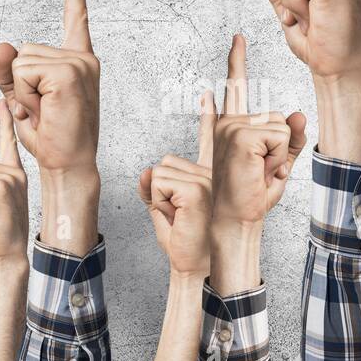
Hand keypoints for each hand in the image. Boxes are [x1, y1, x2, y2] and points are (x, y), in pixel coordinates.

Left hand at [0, 0, 99, 174]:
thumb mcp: (25, 99)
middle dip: (19, 82)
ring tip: (42, 113)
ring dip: (21, 92)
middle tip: (40, 110)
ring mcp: (78, 64)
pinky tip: (43, 112)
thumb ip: (12, 71)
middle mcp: (83, 57)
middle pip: (24, 50)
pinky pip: (22, 73)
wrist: (67, 165)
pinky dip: (24, 96)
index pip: (76, 18)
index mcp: (78, 60)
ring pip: (20, 63)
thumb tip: (1, 45)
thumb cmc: (50, 137)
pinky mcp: (68, 73)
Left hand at [140, 92, 214, 277]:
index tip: (208, 93)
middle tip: (178, 216)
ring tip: (180, 216)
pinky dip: (159, 203)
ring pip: (161, 171)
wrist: (197, 266)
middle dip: (161, 192)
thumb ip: (154, 187)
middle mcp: (214, 173)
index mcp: (212, 176)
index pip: (210, 140)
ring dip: (160, 198)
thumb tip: (146, 171)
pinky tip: (178, 216)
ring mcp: (210, 179)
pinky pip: (159, 182)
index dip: (209, 114)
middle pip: (166, 162)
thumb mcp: (164, 211)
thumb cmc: (186, 241)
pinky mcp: (199, 188)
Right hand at [211, 35, 307, 225]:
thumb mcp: (277, 166)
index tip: (239, 38)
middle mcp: (228, 124)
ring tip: (258, 172)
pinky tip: (258, 171)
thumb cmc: (250, 197)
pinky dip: (277, 159)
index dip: (237, 61)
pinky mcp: (240, 135)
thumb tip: (299, 114)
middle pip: (277, 119)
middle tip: (261, 171)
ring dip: (278, 155)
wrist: (233, 220)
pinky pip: (280, 137)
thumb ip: (290, 140)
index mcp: (229, 127)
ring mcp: (232, 127)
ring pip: (281, 128)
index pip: (235, 89)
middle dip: (280, 148)